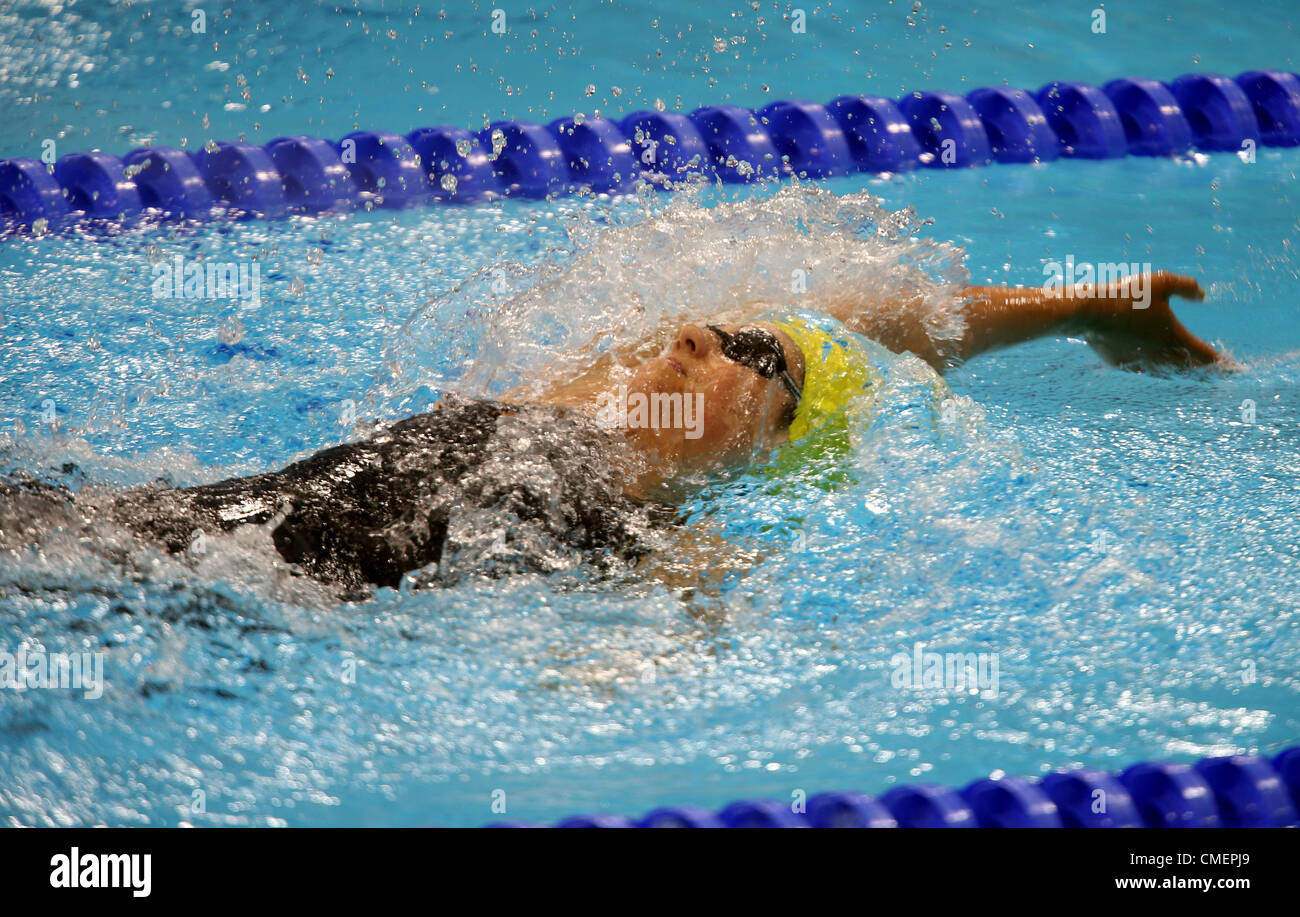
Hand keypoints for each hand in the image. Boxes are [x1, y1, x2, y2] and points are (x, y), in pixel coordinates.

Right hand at [1079, 272, 1230, 369]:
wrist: (1090, 312)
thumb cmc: (1128, 295)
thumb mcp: (1162, 282)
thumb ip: (1186, 287)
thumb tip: (1203, 296)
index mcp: (1176, 337)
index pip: (1207, 356)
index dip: (1224, 364)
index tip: (1236, 370)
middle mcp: (1161, 355)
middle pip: (1189, 369)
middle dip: (1204, 371)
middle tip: (1216, 373)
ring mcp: (1140, 362)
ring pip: (1166, 372)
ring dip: (1180, 372)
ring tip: (1188, 372)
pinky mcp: (1121, 363)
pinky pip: (1142, 369)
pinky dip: (1153, 369)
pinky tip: (1154, 366)